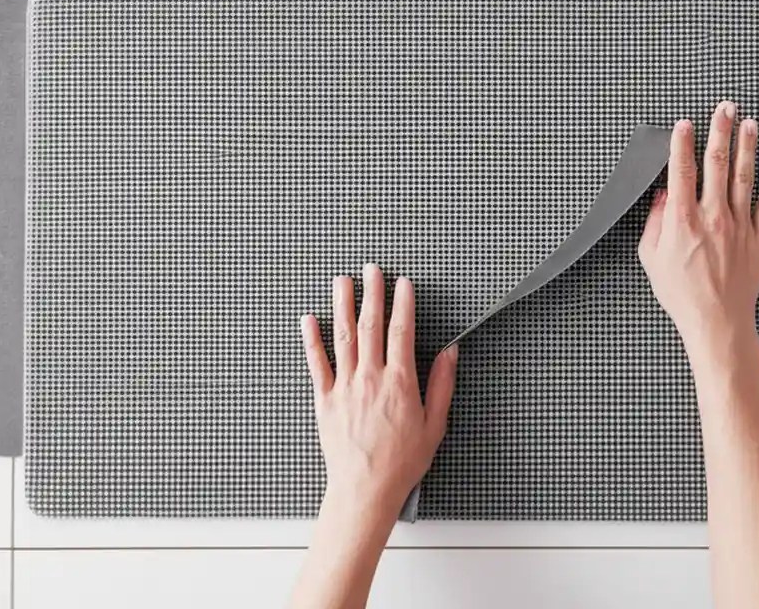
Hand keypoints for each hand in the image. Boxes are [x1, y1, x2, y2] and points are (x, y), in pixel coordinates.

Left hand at [300, 263, 457, 523]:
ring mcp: (344, 388)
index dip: (402, 304)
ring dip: (342, 306)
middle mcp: (370, 379)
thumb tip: (450, 353)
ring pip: (343, 338)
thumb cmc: (402, 463)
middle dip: (372, 294)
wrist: (364, 490)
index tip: (403, 283)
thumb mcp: (434, 425)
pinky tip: (308, 319)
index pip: (401, 333)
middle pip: (371, 327)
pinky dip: (312, 340)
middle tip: (371, 268)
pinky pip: (316, 364)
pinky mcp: (324, 401)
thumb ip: (441, 385)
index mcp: (400, 383)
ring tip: (341, 281)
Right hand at [638, 102, 758, 366]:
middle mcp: (712, 216)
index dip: (681, 143)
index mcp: (682, 220)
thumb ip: (654, 222)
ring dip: (746, 145)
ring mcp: (739, 224)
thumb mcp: (651, 258)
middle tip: (724, 107)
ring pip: (743, 175)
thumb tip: (662, 196)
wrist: (716, 320)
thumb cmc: (681, 294)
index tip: (683, 125)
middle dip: (719, 131)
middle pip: (716, 163)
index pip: (681, 170)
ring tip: (749, 122)